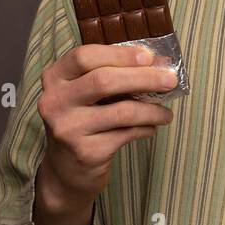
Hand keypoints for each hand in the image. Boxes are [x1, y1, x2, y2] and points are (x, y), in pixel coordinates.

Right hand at [36, 43, 176, 206]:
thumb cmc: (83, 121)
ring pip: (121, 111)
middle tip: (170, 80)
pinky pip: (126, 134)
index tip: (148, 56)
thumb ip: (111, 75)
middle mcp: (55, 102)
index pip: (84, 56)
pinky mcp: (86, 152)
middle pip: (104, 81)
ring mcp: (69, 128)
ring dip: (152, 110)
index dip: (119, 54)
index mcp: (55, 78)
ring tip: (166, 113)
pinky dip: (145, 128)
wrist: (66, 170)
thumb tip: (158, 65)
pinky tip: (151, 128)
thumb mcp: (84, 94)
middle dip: (144, 78)